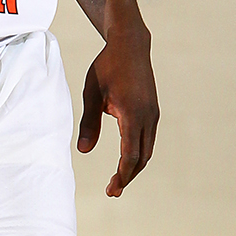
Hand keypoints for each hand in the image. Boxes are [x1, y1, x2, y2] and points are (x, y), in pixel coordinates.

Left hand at [77, 29, 158, 196]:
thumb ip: (88, 123)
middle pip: (142, 157)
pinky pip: (147, 139)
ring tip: (118, 180)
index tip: (112, 190)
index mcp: (132, 113)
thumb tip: (82, 151)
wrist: (130, 44)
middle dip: (128, 176)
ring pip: (147, 150)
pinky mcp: (152, 110)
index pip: (130, 154)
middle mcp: (148, 116)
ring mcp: (153, 114)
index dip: (121, 175)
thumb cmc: (107, 66)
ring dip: (134, 166)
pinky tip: (126, 159)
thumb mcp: (92, 93)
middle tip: (112, 191)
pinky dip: (138, 153)